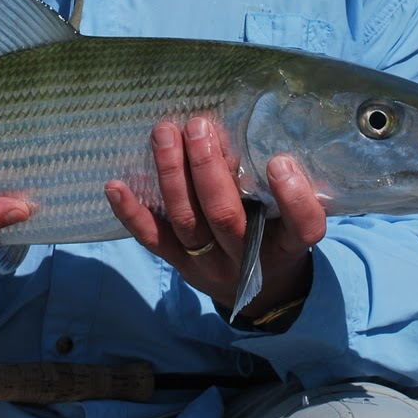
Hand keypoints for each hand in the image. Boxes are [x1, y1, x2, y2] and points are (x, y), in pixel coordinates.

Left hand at [105, 117, 326, 320]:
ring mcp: (208, 264)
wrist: (260, 293)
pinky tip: (115, 186)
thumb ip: (282, 186)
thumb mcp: (293, 219)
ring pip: (187, 221)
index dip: (294, 199)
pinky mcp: (179, 265)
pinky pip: (153, 239)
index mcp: (287, 246)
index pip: (303, 228)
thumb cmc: (279, 236)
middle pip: (225, 216)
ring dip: (172, 174)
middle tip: (199, 126)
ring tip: (165, 133)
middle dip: (208, 168)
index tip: (280, 162)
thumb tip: (256, 124)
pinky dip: (132, 213)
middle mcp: (246, 258)